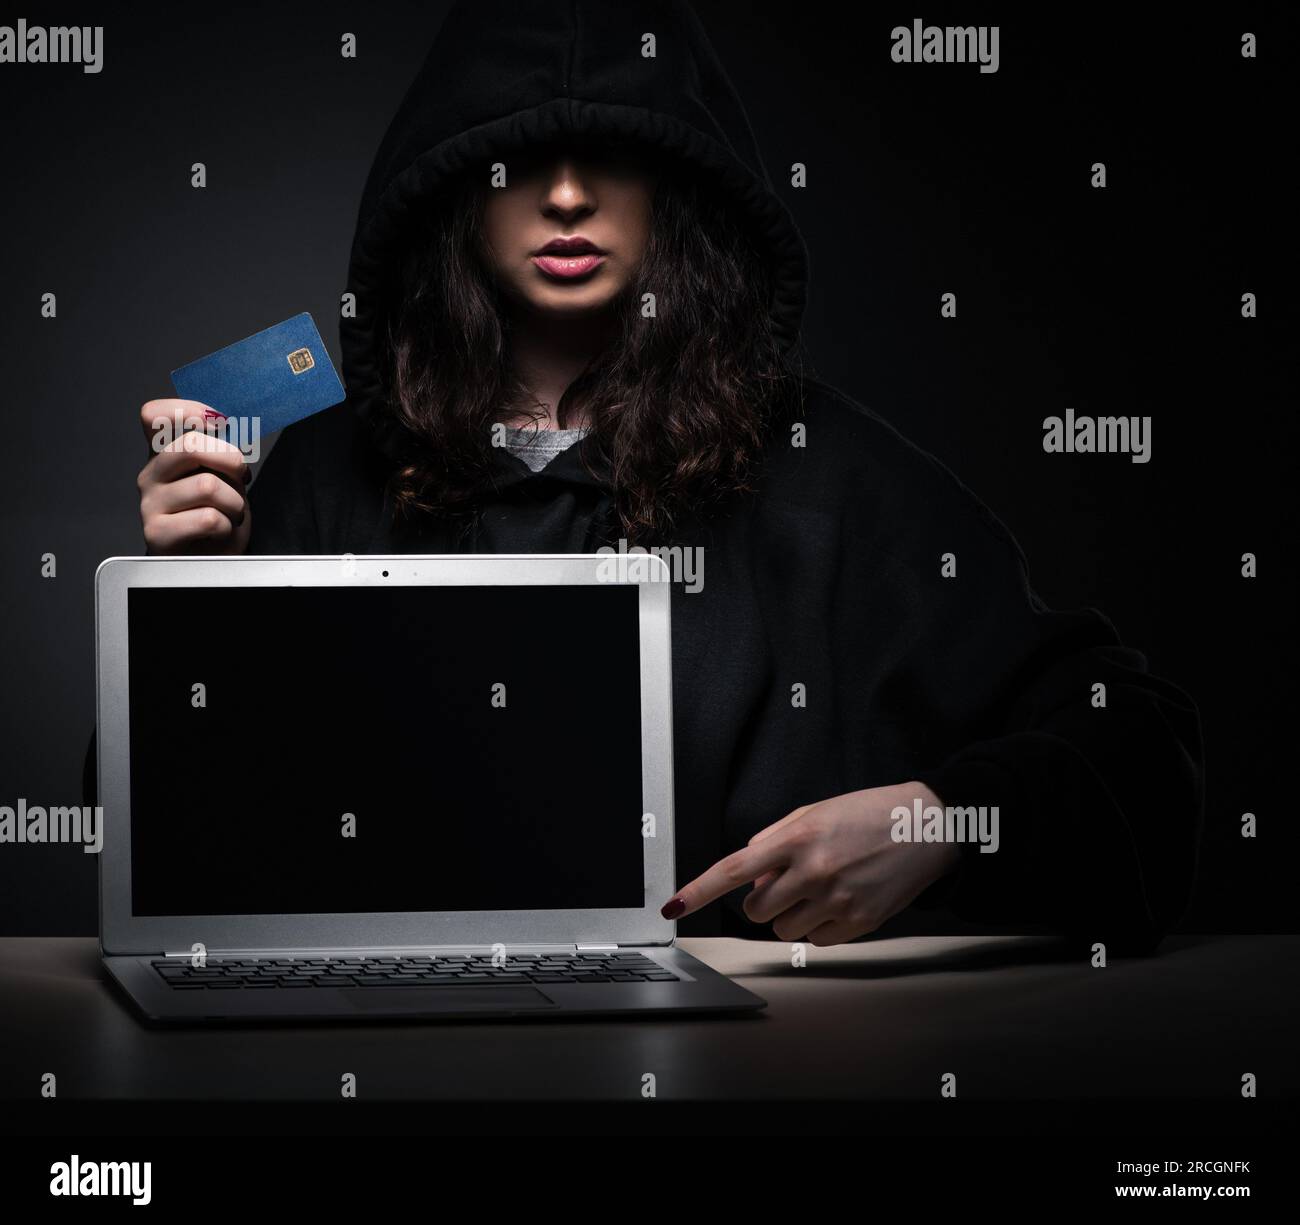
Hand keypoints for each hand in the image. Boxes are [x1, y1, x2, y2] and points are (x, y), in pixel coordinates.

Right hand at [137, 399, 251, 553]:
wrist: (209, 559)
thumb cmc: (218, 513)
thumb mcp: (222, 475)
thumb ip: (217, 449)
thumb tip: (224, 421)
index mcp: (163, 454)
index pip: (154, 415)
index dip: (189, 410)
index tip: (220, 422)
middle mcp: (150, 475)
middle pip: (189, 445)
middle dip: (231, 460)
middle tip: (242, 478)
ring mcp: (150, 503)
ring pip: (207, 486)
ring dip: (235, 502)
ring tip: (232, 512)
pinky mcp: (157, 533)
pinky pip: (208, 518)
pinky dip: (228, 525)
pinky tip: (221, 531)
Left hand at [662, 782, 961, 944]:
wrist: (927, 827)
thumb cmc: (869, 814)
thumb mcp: (815, 812)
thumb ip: (774, 840)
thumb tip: (748, 873)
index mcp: (798, 838)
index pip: (734, 869)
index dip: (699, 890)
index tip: (673, 906)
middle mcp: (815, 870)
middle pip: (757, 911)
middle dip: (765, 901)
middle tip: (789, 882)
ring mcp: (838, 899)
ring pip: (785, 931)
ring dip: (793, 915)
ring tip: (822, 887)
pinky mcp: (860, 922)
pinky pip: (818, 940)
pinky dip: (821, 925)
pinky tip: (842, 899)